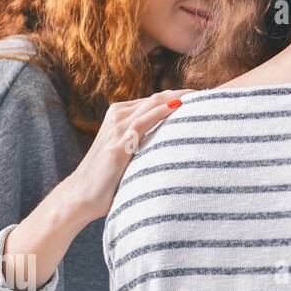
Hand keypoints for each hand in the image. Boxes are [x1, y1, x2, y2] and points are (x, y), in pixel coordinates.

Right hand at [63, 89, 193, 222]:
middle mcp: (118, 116)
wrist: (80, 196)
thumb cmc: (107, 178)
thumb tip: (176, 143)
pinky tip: (179, 108)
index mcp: (120, 115)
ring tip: (202, 97)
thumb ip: (146, 142)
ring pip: (152, 104)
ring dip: (178, 99)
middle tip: (211, 94)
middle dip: (184, 94)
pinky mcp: (118, 144)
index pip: (156, 100)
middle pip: (158, 98)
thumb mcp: (129, 153)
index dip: (180, 97)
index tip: (204, 97)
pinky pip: (143, 122)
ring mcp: (117, 128)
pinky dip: (162, 112)